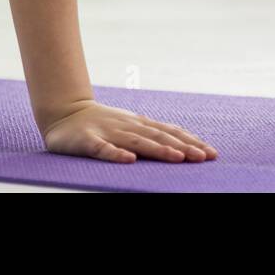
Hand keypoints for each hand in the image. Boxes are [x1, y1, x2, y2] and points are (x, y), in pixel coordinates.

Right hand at [40, 100, 217, 162]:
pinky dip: (115, 154)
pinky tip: (128, 161)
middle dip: (181, 147)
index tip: (210, 153)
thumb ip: (151, 133)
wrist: (64, 113)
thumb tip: (182, 141)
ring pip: (136, 141)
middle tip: (202, 157)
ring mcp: (108, 133)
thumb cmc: (100, 123)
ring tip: (176, 157)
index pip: (168, 132)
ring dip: (158, 149)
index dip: (190, 141)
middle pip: (158, 136)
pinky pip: (102, 148)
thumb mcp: (128, 125)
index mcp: (138, 124)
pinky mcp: (88, 141)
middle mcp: (127, 126)